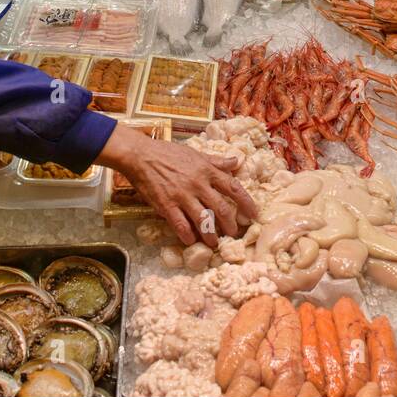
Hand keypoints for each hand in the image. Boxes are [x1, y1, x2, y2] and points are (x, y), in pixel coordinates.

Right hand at [95, 124, 256, 246]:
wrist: (141, 155)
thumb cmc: (168, 153)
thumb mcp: (196, 153)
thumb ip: (216, 161)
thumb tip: (236, 161)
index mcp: (207, 171)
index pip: (234, 188)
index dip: (247, 203)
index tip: (254, 215)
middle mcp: (198, 184)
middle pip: (222, 209)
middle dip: (230, 225)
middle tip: (233, 234)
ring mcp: (183, 195)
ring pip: (203, 220)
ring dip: (211, 235)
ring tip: (214, 243)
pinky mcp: (166, 204)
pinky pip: (181, 224)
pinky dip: (188, 235)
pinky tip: (191, 240)